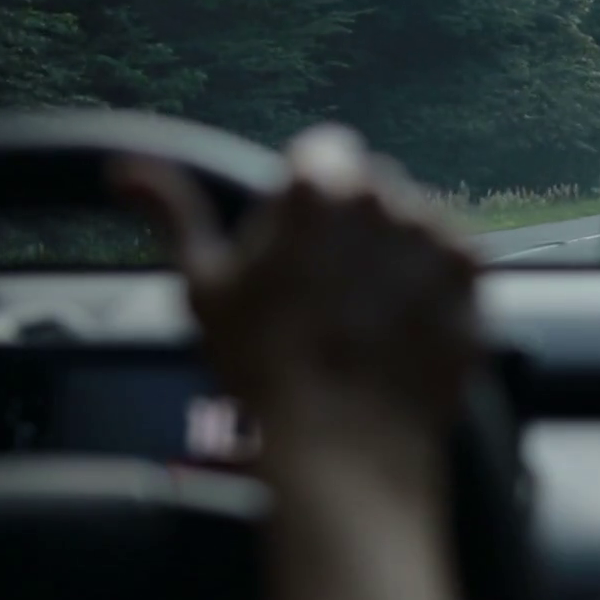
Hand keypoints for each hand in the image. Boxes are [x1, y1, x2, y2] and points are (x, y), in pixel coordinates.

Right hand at [112, 124, 480, 495]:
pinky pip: (453, 263)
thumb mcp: (204, 287)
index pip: (323, 153)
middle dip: (351, 225)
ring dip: (394, 253)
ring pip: (414, 224)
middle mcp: (386, 199)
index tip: (299, 239)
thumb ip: (172, 212)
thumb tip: (127, 171)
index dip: (309, 195)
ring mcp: (435, 238)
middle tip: (325, 290)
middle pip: (371, 190)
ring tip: (363, 316)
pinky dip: (432, 286)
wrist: (343, 446)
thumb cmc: (264, 370)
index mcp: (318, 188)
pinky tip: (399, 327)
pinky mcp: (473, 279)